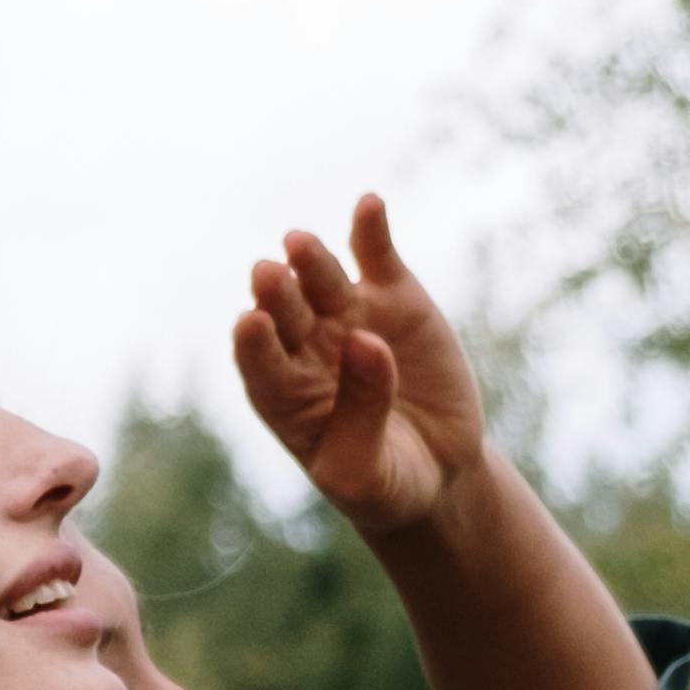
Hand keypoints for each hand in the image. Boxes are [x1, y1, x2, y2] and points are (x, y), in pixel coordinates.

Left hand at [233, 189, 492, 551]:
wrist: (439, 472)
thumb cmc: (386, 484)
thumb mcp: (366, 472)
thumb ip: (361, 416)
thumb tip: (367, 341)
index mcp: (282, 394)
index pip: (259, 364)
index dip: (253, 345)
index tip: (250, 323)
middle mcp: (304, 346)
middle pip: (284, 313)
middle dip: (277, 296)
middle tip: (269, 276)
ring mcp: (346, 315)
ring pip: (321, 278)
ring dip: (310, 259)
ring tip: (299, 244)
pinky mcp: (392, 295)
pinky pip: (375, 255)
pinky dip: (371, 229)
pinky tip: (370, 205)